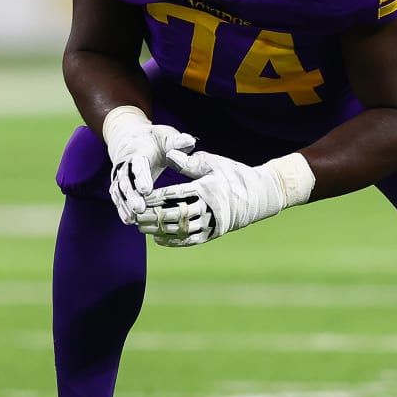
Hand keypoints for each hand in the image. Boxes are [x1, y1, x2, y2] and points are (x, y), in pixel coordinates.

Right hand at [103, 106, 195, 223]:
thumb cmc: (155, 140)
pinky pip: (117, 197)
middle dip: (132, 195)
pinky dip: (121, 208)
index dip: (141, 176)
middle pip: (125, 180)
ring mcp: (119, 175)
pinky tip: (128, 220)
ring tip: (132, 219)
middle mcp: (124, 164)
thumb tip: (190, 141)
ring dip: (125, 204)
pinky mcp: (119, 184)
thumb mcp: (166, 136)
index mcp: (137, 151)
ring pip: (119, 190)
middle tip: (140, 209)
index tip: (146, 190)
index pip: (137, 164)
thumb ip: (178, 141)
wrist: (132, 140)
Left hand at [137, 150, 313, 246]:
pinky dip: (174, 241)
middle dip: (152, 217)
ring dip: (159, 231)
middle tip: (135, 216)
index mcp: (206, 188)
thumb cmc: (235, 174)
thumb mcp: (214, 163)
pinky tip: (159, 239)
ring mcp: (212, 222)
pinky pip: (191, 240)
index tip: (140, 198)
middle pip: (174, 215)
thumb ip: (190, 162)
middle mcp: (208, 207)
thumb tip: (169, 154)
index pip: (174, 195)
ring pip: (181, 230)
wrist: (261, 194)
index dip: (155, 198)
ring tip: (142, 229)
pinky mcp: (214, 232)